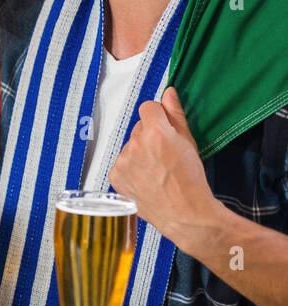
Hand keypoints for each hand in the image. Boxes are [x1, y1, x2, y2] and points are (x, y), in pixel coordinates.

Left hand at [109, 86, 222, 252]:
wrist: (185, 214)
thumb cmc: (191, 180)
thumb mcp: (189, 142)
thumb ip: (176, 114)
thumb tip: (168, 92)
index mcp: (156, 134)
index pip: (147, 107)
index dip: (157, 116)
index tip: (163, 126)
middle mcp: (136, 145)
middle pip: (138, 128)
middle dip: (149, 137)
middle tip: (164, 155)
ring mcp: (123, 161)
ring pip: (129, 146)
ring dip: (139, 153)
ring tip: (156, 171)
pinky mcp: (115, 176)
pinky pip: (121, 163)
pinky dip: (131, 169)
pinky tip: (146, 179)